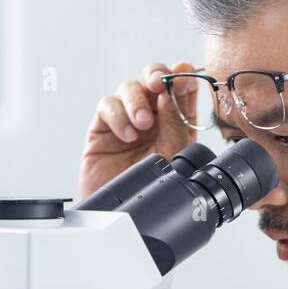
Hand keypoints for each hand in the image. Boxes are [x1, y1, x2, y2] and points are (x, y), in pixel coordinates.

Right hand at [78, 60, 199, 199]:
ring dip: (137, 100)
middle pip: (153, 78)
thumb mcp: (172, 154)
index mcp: (175, 121)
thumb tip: (173, 90)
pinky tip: (126, 134)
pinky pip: (108, 106)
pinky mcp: (103, 127)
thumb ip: (175, 122)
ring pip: (129, 87)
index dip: (182, 76)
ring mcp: (126, 119)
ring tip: (142, 124)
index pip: (180, 88)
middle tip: (159, 84)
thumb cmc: (151, 189)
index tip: (183, 76)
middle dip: (157, 75)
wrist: (123, 213)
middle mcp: (151, 117)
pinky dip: (117, 115)